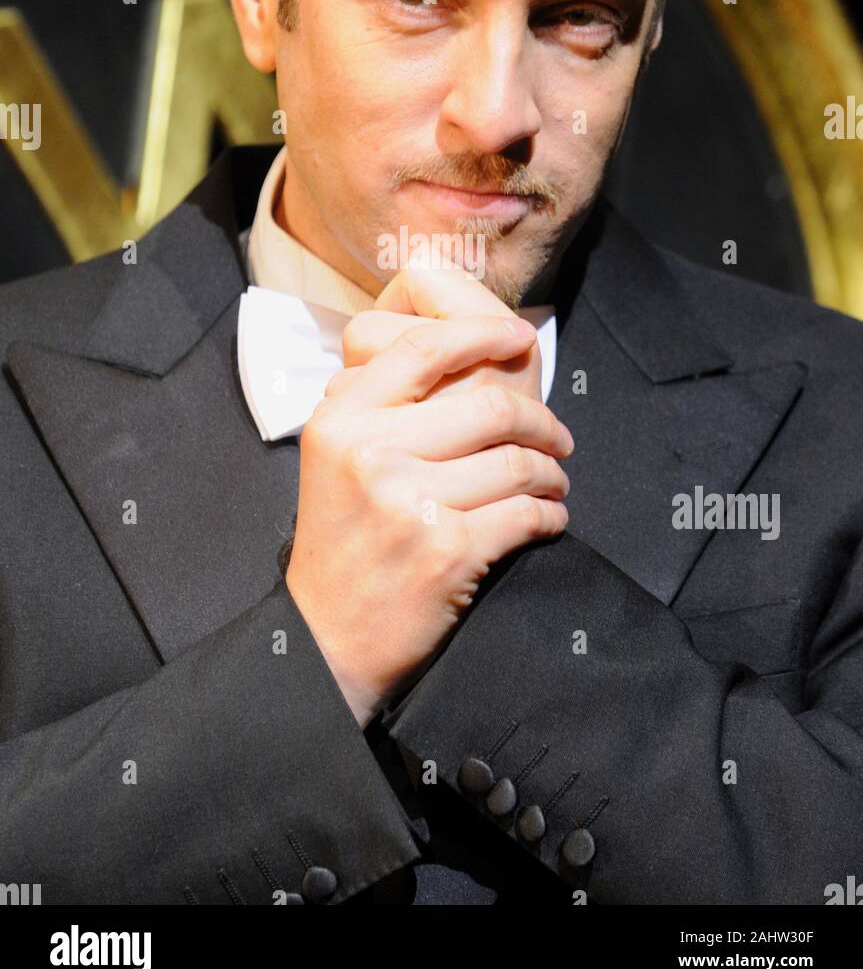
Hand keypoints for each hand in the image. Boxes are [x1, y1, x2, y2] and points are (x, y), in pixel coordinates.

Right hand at [287, 286, 572, 727]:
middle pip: (490, 404)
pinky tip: (547, 517)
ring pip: (517, 461)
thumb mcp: (340, 453)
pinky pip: (525, 512)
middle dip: (541, 421)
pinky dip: (550, 514)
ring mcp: (409, 502)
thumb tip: (462, 344)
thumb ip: (385, 401)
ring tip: (552, 480)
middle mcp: (370, 452)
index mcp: (342, 419)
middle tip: (556, 437)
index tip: (520, 337)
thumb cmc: (345, 535)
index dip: (483, 333)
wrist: (329, 635)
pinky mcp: (447, 549)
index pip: (425, 348)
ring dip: (551, 472)